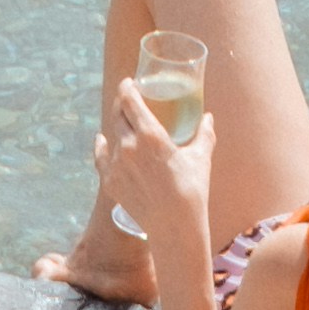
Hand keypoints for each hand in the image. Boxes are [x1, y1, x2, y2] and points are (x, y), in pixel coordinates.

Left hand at [106, 71, 217, 229]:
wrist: (175, 227)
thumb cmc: (192, 190)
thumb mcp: (201, 158)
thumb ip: (204, 134)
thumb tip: (208, 117)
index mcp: (150, 134)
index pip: (130, 100)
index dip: (127, 88)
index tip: (129, 82)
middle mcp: (129, 145)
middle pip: (118, 114)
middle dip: (123, 104)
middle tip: (128, 100)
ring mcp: (117, 164)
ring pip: (112, 135)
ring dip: (118, 127)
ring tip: (125, 124)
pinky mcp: (110, 181)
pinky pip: (101, 157)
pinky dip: (101, 146)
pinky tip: (102, 140)